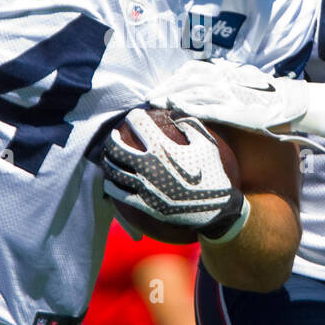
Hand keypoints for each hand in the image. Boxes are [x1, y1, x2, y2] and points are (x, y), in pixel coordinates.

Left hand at [102, 109, 247, 240]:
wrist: (216, 210)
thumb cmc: (213, 174)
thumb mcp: (208, 144)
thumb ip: (191, 125)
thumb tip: (176, 114)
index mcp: (163, 148)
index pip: (138, 123)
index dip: (134, 116)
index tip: (134, 116)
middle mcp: (148, 165)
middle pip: (115, 147)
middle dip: (111, 137)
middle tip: (114, 135)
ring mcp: (143, 186)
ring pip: (113, 169)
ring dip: (108, 160)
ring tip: (110, 157)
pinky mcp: (142, 203)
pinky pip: (118, 192)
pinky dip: (111, 185)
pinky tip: (111, 181)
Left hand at [149, 59, 310, 140]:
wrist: (290, 104)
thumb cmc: (269, 95)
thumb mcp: (246, 80)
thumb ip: (227, 79)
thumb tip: (211, 80)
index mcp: (227, 70)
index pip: (193, 69)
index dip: (174, 77)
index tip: (161, 85)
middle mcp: (224, 78)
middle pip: (187, 78)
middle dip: (166, 86)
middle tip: (150, 95)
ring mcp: (228, 93)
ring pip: (192, 90)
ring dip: (170, 95)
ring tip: (155, 102)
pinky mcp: (232, 110)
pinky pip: (205, 107)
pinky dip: (187, 106)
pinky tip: (174, 108)